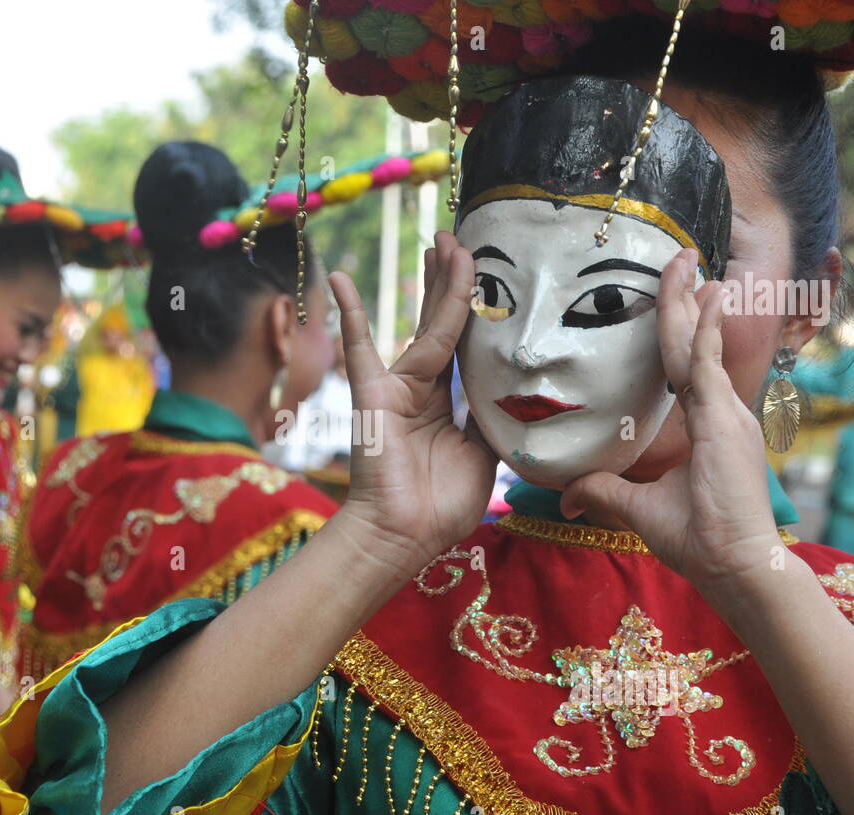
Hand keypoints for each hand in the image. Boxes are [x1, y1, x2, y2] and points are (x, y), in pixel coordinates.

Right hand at [328, 231, 496, 580]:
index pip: (468, 345)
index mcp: (447, 403)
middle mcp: (422, 388)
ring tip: (442, 241)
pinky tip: (339, 277)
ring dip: (434, 283)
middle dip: (453, 282)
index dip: (478, 311)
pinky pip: (360, 346)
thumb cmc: (442, 505)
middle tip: (460, 240)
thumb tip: (514, 390)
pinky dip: (351, 313)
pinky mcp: (372, 393)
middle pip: (444, 323)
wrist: (403, 535)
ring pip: (425, 325)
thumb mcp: (484, 456)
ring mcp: (396, 387)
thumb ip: (491, 417)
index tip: (487, 275)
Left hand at [560, 248, 780, 590]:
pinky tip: (705, 295)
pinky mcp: (724, 421)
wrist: (733, 563)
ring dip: (689, 301)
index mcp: (705, 423)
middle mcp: (719, 410)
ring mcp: (725, 413)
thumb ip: (603, 491)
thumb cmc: (697, 539)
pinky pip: (706, 364)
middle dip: (684, 299)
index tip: (672, 295)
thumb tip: (565, 497)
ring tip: (683, 261)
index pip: (683, 365)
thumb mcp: (637, 507)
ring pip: (696, 345)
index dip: (677, 328)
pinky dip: (704, 328)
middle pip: (692, 343)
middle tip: (677, 258)